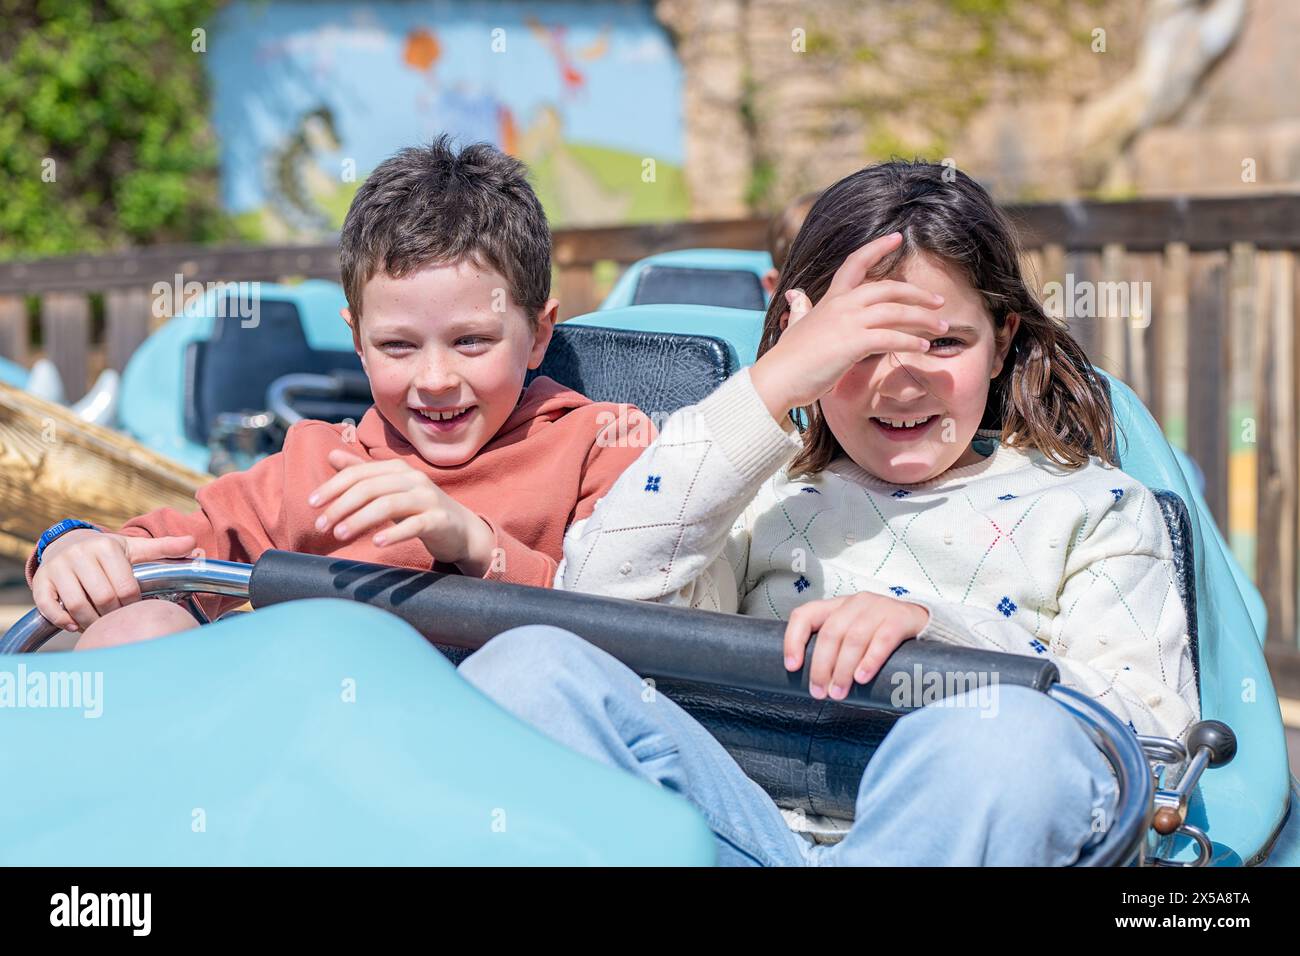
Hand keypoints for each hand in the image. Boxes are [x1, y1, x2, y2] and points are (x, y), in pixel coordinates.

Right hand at [32, 529, 198, 631]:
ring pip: (76, 605)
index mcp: (106, 547)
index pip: (125, 587)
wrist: (67, 544)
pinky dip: (62, 620)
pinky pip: (49, 606)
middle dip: (113, 615)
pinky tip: (75, 626)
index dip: (132, 604)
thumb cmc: (108, 552)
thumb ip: (164, 548)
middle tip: (117, 621)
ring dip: (90, 622)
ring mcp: (57, 568)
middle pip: (102, 598)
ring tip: (99, 625)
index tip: (134, 609)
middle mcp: (79, 554)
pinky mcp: (41, 581)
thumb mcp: (135, 548)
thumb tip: (194, 544)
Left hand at [308, 450, 495, 574]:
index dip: (333, 487)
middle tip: (321, 525)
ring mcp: (428, 498)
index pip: (359, 473)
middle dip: (341, 506)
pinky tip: (377, 543)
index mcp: (397, 469)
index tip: (312, 504)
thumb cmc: (419, 508)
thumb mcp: (389, 489)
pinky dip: (394, 533)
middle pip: (370, 488)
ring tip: (339, 535)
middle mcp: (413, 479)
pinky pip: (415, 524)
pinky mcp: (439, 520)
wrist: (460, 529)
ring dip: (360, 519)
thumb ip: (362, 473)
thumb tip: (332, 454)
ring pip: (388, 504)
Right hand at [748, 232, 947, 420]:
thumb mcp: (795, 325)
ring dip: (924, 319)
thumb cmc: (788, 357)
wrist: (778, 377)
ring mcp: (848, 322)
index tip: (898, 237)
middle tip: (939, 302)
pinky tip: (924, 346)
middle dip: (918, 294)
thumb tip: (795, 295)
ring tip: (942, 327)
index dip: (878, 248)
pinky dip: (911, 341)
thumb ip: (801, 308)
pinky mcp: (854, 343)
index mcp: (830, 298)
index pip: (856, 263)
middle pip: (889, 289)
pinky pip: (891, 337)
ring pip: (896, 312)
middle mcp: (842, 305)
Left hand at [783, 592, 929, 699]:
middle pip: (831, 633)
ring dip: (843, 669)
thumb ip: (835, 648)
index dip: (793, 640)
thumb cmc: (879, 635)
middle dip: (821, 666)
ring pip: (854, 638)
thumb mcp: (853, 635)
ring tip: (839, 693)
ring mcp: (878, 608)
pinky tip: (862, 678)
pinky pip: (882, 640)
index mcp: (837, 606)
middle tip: (820, 692)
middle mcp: (855, 603)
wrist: (923, 623)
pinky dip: (870, 660)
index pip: (805, 615)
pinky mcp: (900, 618)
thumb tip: (814, 684)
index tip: (792, 667)